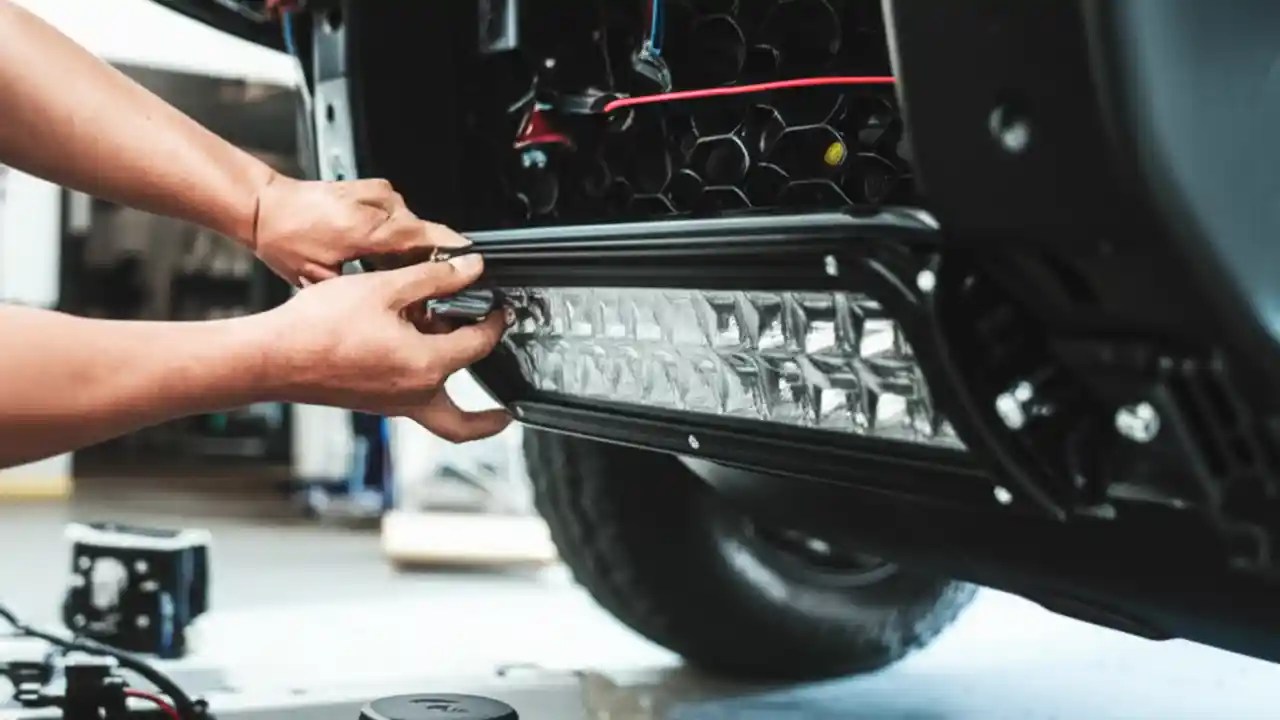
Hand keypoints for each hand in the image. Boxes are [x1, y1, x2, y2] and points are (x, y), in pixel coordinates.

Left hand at [249, 175, 466, 285]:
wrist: (266, 206)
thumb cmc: (286, 238)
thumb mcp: (321, 277)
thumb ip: (364, 289)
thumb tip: (393, 303)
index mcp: (367, 228)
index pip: (427, 239)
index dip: (453, 255)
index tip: (473, 267)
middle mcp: (379, 205)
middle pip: (425, 235)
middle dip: (429, 263)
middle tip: (424, 289)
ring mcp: (378, 193)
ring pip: (412, 227)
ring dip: (410, 250)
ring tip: (392, 271)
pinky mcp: (374, 189)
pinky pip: (399, 216)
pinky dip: (397, 235)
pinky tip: (380, 251)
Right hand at [260, 252, 511, 441]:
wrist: (272, 357)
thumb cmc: (319, 328)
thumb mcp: (385, 288)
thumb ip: (434, 278)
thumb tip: (469, 269)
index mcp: (426, 366)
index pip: (479, 345)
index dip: (495, 323)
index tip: (500, 310)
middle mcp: (413, 395)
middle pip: (465, 421)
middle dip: (490, 418)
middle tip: (506, 412)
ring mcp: (390, 404)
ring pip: (438, 419)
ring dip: (458, 403)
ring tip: (465, 380)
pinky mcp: (371, 402)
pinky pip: (411, 403)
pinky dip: (423, 386)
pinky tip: (413, 352)